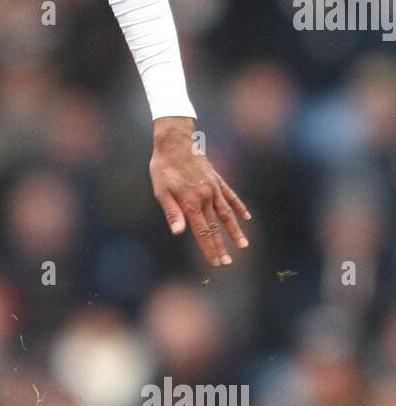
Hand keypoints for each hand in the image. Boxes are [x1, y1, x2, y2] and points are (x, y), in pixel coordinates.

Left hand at [149, 116, 250, 267]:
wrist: (175, 142)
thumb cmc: (164, 167)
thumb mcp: (161, 190)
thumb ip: (172, 212)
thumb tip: (178, 232)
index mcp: (191, 203)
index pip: (202, 232)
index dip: (209, 249)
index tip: (216, 263)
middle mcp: (206, 198)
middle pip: (215, 227)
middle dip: (221, 247)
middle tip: (228, 263)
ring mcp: (214, 188)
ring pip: (227, 214)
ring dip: (235, 231)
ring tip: (244, 245)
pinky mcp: (217, 180)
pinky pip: (231, 196)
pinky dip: (239, 207)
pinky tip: (246, 217)